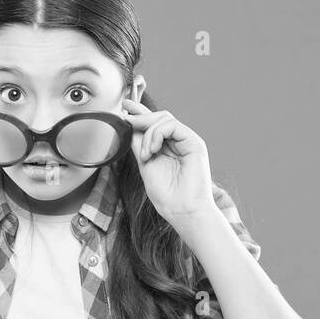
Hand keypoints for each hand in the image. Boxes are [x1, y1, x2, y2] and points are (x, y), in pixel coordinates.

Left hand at [121, 96, 214, 223]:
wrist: (182, 212)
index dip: (140, 113)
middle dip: (140, 116)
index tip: (125, 106)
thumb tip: (130, 126)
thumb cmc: (167, 196)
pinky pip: (172, 125)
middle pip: (160, 117)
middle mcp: (180, 142)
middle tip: (126, 118)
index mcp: (169, 148)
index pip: (155, 124)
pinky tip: (152, 150)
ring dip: (148, 132)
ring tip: (145, 154)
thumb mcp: (146, 166)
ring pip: (165, 118)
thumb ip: (140, 146)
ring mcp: (188, 141)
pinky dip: (157, 134)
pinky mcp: (195, 143)